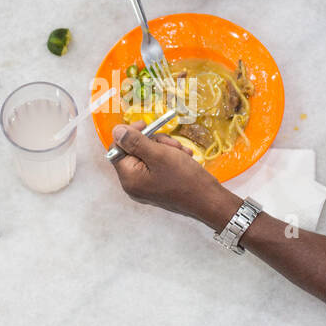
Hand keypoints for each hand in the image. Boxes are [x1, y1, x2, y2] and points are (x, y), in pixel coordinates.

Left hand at [109, 122, 236, 224]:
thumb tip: (116, 131)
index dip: (130, 134)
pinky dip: (171, 158)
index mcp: (129, 178)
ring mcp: (146, 186)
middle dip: (154, 142)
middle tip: (171, 143)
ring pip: (149, 156)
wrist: (208, 201)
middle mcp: (134, 184)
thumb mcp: (159, 154)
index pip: (118, 148)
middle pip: (134, 151)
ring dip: (166, 148)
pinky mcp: (158, 187)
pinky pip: (158, 166)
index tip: (146, 124)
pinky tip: (184, 157)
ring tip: (181, 152)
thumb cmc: (185, 179)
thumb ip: (135, 142)